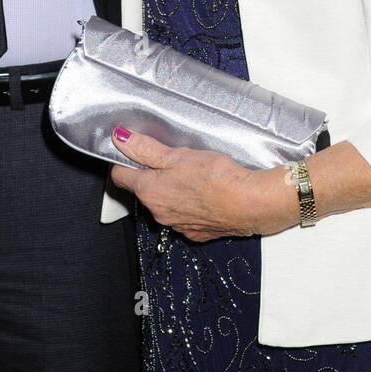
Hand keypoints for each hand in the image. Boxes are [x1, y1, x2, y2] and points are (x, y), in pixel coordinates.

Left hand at [109, 128, 279, 240]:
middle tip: (170, 157)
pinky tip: (203, 191)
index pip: (120, 177)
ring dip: (171, 189)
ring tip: (191, 172)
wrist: (250, 204)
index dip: (124, 161)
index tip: (134, 151)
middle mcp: (159, 213)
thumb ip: (146, 148)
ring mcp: (177, 226)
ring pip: (165, 203)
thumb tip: (120, 138)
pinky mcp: (197, 233)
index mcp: (150, 192)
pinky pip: (184, 216)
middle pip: (143, 190)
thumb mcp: (177, 155)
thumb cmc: (216, 179)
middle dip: (151, 174)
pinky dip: (189, 204)